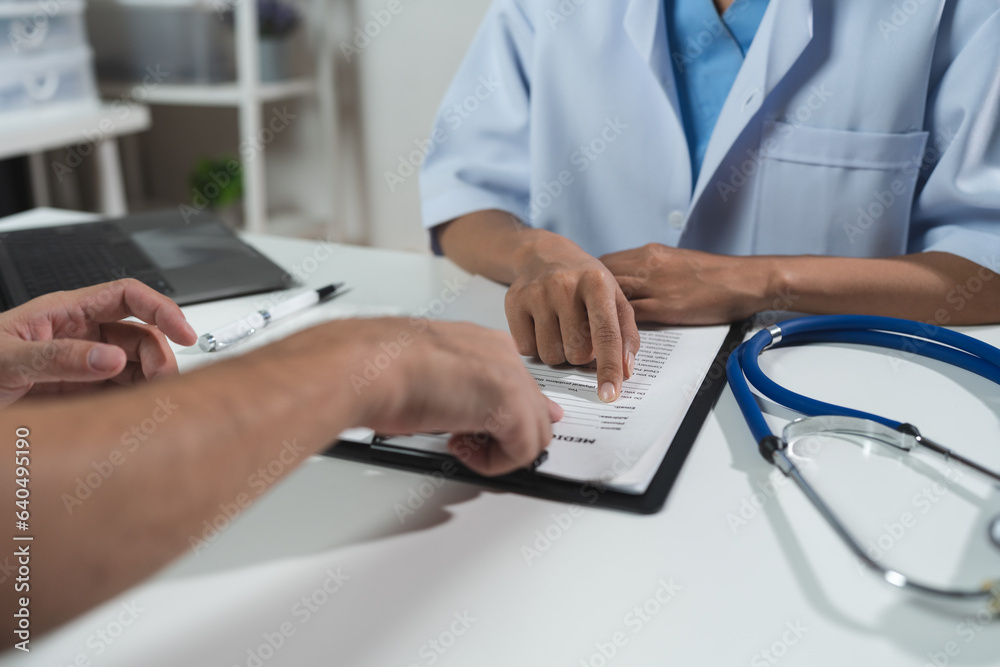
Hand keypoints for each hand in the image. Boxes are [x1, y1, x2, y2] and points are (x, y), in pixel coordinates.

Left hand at [0, 279, 197, 406]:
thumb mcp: (5, 359)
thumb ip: (57, 358)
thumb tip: (110, 359)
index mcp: (66, 312)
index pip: (128, 296)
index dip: (161, 309)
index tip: (184, 332)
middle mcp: (81, 336)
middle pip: (140, 335)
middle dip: (158, 355)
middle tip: (161, 383)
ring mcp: (83, 366)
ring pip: (136, 367)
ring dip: (150, 382)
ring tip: (151, 402)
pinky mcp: (82, 395)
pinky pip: (121, 395)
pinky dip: (136, 404)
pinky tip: (135, 414)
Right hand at [330, 319, 562, 475]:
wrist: (370, 366)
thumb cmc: (379, 366)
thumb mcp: (425, 376)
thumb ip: (458, 391)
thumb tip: (465, 419)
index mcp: (483, 343)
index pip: (518, 386)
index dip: (500, 417)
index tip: (476, 431)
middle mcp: (502, 355)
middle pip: (534, 410)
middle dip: (502, 435)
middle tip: (462, 439)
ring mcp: (510, 377)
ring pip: (536, 433)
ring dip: (498, 450)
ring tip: (457, 442)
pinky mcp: (510, 404)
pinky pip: (524, 451)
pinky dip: (493, 463)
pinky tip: (459, 447)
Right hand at [504, 230, 640, 402]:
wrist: (543, 255)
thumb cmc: (585, 282)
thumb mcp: (614, 298)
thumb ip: (626, 334)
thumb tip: (625, 371)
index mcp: (597, 282)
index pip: (606, 334)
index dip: (609, 368)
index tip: (609, 395)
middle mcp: (565, 285)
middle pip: (577, 352)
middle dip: (581, 354)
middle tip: (580, 334)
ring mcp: (536, 293)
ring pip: (551, 356)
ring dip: (559, 353)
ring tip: (561, 329)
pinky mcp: (513, 302)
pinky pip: (527, 350)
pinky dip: (537, 348)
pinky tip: (542, 327)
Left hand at [600, 244, 775, 323]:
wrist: (746, 279)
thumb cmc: (716, 275)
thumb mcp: (677, 262)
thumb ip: (651, 270)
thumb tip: (631, 282)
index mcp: (650, 252)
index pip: (605, 262)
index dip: (591, 280)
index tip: (583, 294)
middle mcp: (648, 264)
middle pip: (600, 279)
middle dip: (586, 297)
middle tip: (577, 315)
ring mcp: (655, 285)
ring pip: (611, 298)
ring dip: (596, 314)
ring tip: (586, 329)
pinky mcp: (666, 307)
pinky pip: (630, 318)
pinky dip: (616, 329)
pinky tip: (608, 340)